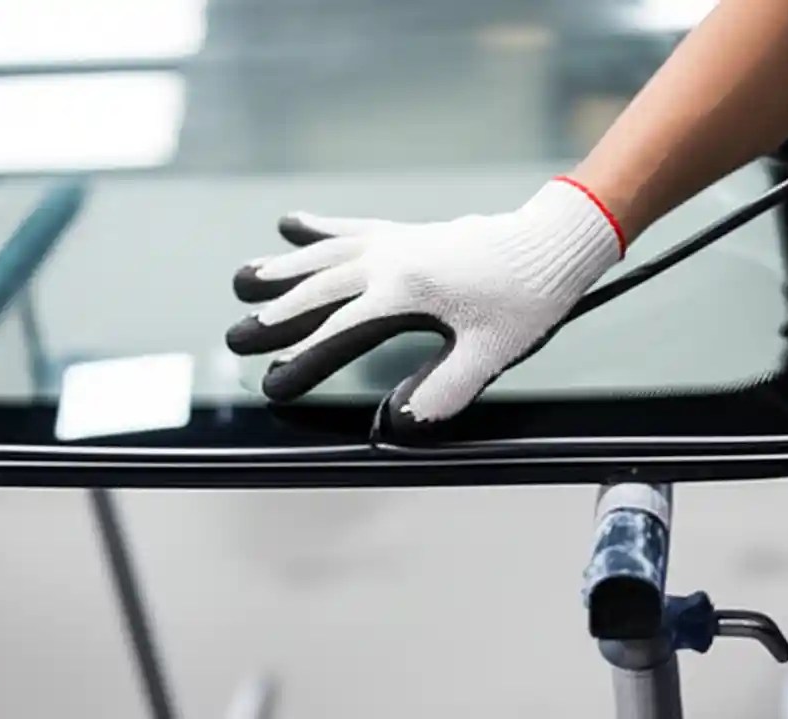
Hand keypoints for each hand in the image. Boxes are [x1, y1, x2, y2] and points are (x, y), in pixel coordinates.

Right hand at [225, 178, 624, 431]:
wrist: (552, 243)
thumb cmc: (525, 299)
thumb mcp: (490, 353)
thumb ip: (444, 389)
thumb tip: (401, 424)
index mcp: (406, 292)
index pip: (339, 332)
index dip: (303, 360)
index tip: (272, 384)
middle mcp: (391, 261)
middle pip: (319, 290)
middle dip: (275, 316)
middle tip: (235, 336)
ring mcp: (395, 242)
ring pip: (325, 255)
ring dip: (283, 270)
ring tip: (242, 279)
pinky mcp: (406, 233)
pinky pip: (352, 228)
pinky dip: (320, 229)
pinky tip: (289, 225)